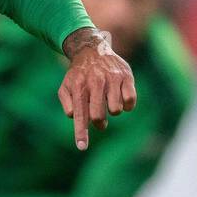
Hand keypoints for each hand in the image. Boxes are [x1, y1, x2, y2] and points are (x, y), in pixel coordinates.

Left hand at [59, 28, 136, 150]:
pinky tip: (120, 99)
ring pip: (116, 109)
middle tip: (99, 120)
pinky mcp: (127, 76)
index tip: (82, 147)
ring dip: (112, 111)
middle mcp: (96, 82)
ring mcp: (112, 78)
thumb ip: (67, 103)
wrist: (92, 48)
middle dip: (98, 122)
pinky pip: (130, 100)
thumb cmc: (78, 74)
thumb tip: (72, 116)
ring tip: (108, 102)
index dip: (81, 133)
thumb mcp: (65, 86)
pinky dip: (127, 105)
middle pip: (98, 115)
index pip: (80, 115)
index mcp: (80, 87)